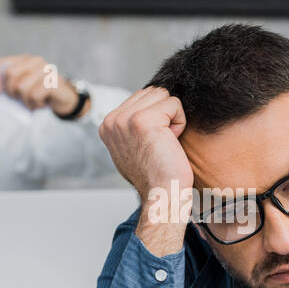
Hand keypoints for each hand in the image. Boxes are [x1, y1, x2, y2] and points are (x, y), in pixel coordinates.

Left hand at [0, 54, 82, 115]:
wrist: (65, 100)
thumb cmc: (41, 94)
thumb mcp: (23, 87)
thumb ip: (10, 83)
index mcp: (26, 59)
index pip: (2, 63)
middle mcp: (36, 61)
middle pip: (10, 74)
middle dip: (11, 91)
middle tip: (20, 98)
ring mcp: (46, 70)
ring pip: (22, 87)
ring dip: (26, 101)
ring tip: (33, 102)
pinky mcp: (53, 81)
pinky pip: (34, 95)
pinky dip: (36, 104)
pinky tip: (42, 104)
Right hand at [98, 86, 193, 254]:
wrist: (162, 195)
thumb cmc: (156, 175)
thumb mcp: (133, 146)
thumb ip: (132, 125)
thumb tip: (145, 104)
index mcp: (108, 125)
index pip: (141, 97)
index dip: (156, 116)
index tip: (152, 144)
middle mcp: (113, 120)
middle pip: (152, 92)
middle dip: (164, 114)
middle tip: (161, 143)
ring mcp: (126, 119)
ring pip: (163, 95)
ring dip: (172, 118)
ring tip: (165, 142)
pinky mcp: (143, 120)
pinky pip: (174, 103)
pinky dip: (180, 122)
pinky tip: (171, 142)